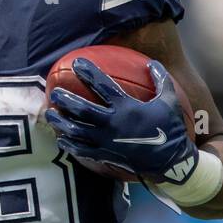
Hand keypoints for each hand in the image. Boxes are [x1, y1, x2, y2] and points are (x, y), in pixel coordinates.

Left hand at [44, 56, 197, 182]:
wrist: (171, 160)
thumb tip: (151, 62)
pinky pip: (82, 150)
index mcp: (126, 107)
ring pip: (76, 131)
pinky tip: (61, 139)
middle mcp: (112, 124)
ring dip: (61, 122)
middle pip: (82, 110)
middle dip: (66, 99)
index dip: (88, 73)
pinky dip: (69, 144)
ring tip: (50, 114)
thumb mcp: (169, 100)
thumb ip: (160, 79)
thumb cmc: (170, 128)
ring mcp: (107, 141)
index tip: (76, 63)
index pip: (102, 85)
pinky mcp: (105, 155)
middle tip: (55, 92)